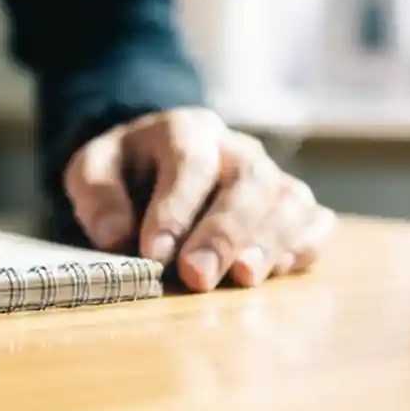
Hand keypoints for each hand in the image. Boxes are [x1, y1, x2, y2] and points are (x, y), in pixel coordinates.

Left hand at [64, 108, 335, 291]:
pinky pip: (316, 219)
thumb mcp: (93, 169)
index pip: (189, 161)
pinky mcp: (291, 206)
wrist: (159, 161)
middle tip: (198, 277)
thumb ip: (97, 195)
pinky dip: (306, 244)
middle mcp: (237, 149)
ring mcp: (271, 176)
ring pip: (289, 198)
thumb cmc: (128, 171)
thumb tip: (117, 236)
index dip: (174, 209)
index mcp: (186, 130)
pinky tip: (283, 270)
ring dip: (270, 241)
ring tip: (244, 279)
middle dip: (225, 232)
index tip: (154, 256)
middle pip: (249, 179)